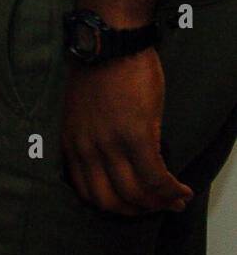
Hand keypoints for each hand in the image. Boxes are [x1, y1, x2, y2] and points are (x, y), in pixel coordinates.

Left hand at [60, 49, 191, 215]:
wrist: (108, 43)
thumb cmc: (99, 71)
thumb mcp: (83, 113)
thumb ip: (93, 140)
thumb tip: (117, 165)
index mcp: (72, 143)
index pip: (88, 193)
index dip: (115, 207)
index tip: (134, 206)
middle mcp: (86, 148)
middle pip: (110, 201)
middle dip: (136, 211)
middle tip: (156, 207)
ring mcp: (110, 144)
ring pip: (135, 194)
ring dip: (158, 204)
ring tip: (174, 200)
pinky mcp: (135, 135)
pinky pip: (155, 177)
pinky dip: (171, 190)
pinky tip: (182, 189)